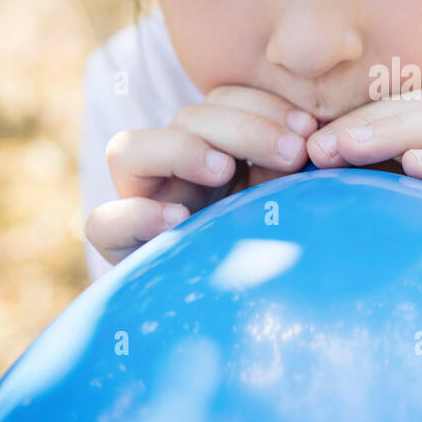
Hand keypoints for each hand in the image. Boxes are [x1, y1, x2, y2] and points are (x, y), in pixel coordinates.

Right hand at [84, 85, 314, 265]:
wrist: (257, 321)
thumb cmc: (294, 252)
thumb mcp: (300, 201)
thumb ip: (300, 168)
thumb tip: (318, 138)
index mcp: (220, 149)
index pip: (224, 99)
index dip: (264, 104)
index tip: (310, 131)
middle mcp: (176, 172)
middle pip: (186, 118)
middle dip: (243, 126)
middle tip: (292, 154)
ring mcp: (144, 205)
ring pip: (127, 150)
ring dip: (180, 150)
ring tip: (223, 170)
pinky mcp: (124, 249)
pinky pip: (103, 224)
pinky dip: (135, 216)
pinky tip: (179, 222)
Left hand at [306, 97, 421, 262]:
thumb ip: (389, 182)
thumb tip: (316, 173)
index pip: (402, 107)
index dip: (355, 120)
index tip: (308, 147)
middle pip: (420, 109)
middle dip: (365, 126)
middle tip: (318, 149)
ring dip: (395, 135)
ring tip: (349, 150)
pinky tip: (416, 165)